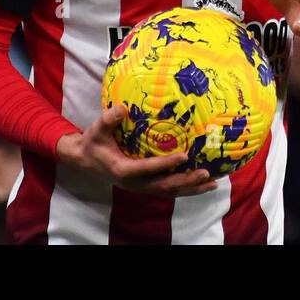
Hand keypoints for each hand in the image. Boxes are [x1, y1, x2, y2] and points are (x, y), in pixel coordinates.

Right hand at [55, 105, 217, 196]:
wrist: (86, 160)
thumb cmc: (93, 142)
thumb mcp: (96, 129)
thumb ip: (108, 120)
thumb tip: (122, 108)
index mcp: (122, 170)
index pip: (146, 169)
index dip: (165, 164)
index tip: (183, 156)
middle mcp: (134, 183)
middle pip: (164, 186)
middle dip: (186, 180)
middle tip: (206, 173)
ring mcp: (142, 187)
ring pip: (170, 191)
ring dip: (192, 188)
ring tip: (213, 182)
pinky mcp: (147, 186)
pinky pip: (169, 189)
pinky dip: (187, 188)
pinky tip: (204, 183)